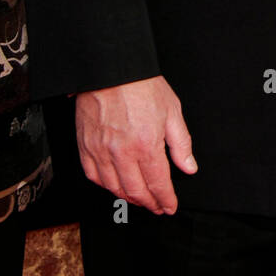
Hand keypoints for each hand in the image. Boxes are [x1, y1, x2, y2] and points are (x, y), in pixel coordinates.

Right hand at [76, 75, 197, 214]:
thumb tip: (189, 167)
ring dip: (128, 198)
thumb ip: (181, 144)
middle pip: (136, 191)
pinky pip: (94, 176)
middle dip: (149, 203)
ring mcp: (101, 151)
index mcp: (146, 145)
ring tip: (139, 198)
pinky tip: (115, 185)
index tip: (169, 206)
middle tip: (157, 206)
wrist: (110, 69)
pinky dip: (106, 186)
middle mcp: (122, 153)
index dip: (166, 199)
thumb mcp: (172, 111)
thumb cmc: (141, 85)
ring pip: (114, 188)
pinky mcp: (86, 147)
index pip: (158, 184)